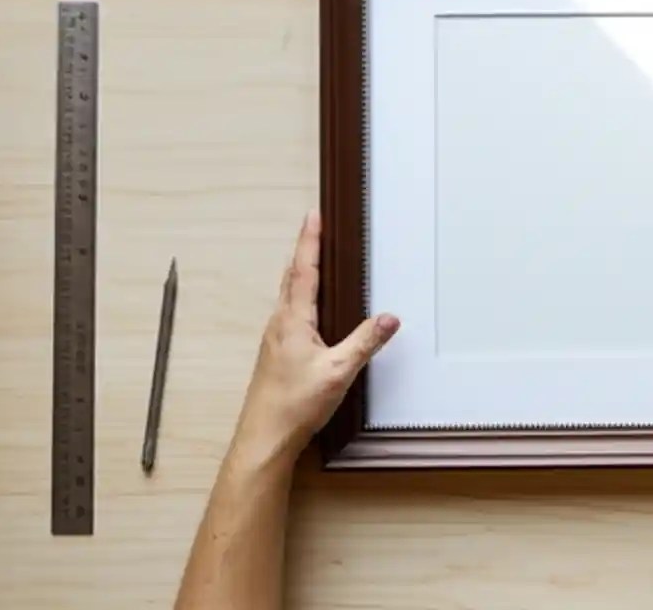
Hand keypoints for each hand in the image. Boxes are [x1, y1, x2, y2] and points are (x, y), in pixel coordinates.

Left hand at [233, 210, 399, 464]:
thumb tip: (389, 317)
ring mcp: (275, 338)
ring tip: (311, 257)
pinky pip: (289, 313)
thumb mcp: (339, 371)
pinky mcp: (277, 353)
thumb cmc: (294, 404)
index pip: (303, 270)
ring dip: (300, 272)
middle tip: (314, 227)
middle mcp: (280, 324)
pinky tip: (307, 307)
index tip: (314, 215)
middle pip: (292, 276)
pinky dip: (298, 296)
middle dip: (304, 250)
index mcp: (293, 320)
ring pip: (288, 295)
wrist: (264, 437)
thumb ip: (365, 342)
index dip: (310, 241)